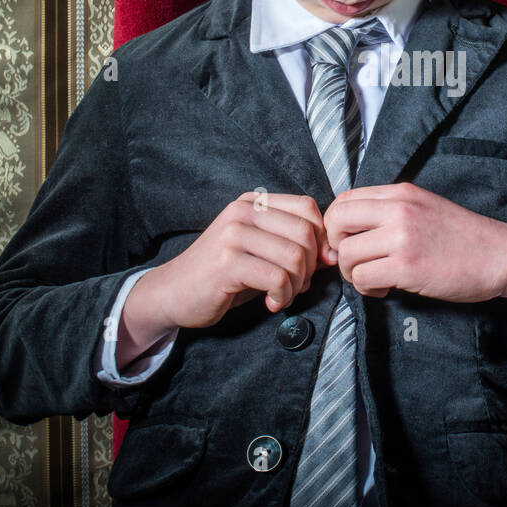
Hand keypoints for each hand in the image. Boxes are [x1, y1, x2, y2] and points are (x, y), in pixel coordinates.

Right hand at [134, 192, 334, 337]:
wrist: (173, 293)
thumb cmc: (222, 275)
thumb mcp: (260, 252)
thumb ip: (292, 246)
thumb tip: (332, 255)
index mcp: (252, 203)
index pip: (307, 208)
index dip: (320, 239)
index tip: (313, 266)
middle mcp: (243, 212)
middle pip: (305, 232)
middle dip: (311, 266)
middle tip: (297, 286)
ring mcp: (233, 235)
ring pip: (294, 256)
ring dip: (296, 285)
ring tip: (282, 296)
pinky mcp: (227, 262)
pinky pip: (277, 278)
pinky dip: (282, 296)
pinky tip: (270, 303)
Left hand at [322, 181, 506, 304]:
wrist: (500, 255)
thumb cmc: (462, 237)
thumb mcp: (424, 207)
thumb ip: (390, 212)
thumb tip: (350, 230)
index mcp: (400, 193)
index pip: (344, 200)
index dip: (335, 225)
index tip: (347, 242)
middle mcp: (397, 209)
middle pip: (336, 222)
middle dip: (335, 246)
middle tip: (353, 262)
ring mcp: (401, 237)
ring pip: (346, 253)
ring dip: (352, 273)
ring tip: (373, 278)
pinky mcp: (406, 266)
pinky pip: (362, 277)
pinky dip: (366, 288)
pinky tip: (384, 289)